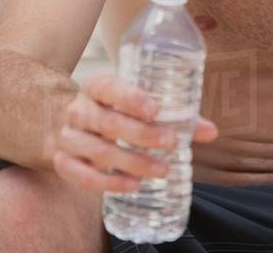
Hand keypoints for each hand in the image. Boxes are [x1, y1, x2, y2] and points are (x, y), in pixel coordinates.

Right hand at [51, 72, 218, 192]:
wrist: (64, 124)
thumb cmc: (112, 112)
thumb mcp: (134, 106)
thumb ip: (173, 116)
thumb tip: (210, 131)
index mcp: (95, 87)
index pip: (108, 87)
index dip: (130, 97)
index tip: (155, 109)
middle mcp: (77, 109)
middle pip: (106, 121)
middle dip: (140, 134)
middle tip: (170, 143)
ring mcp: (66, 136)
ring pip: (97, 150)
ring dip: (131, 161)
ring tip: (161, 170)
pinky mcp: (62, 161)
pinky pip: (80, 175)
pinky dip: (106, 182)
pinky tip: (132, 186)